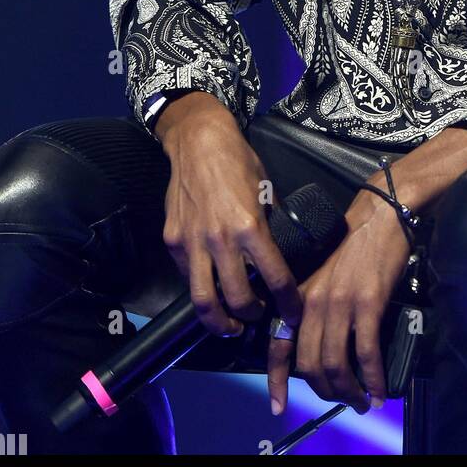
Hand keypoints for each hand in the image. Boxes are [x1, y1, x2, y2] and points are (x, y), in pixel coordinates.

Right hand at [157, 92, 302, 337]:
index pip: (275, 278)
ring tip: (230, 325)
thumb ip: (272, 221)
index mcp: (250, 227)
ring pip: (204, 300)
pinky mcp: (172, 240)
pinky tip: (210, 286)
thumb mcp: (266, 189)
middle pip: (239, 300)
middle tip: (260, 315)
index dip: (288, 304)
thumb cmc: (237, 161)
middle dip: (254, 316)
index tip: (293, 315)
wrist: (199, 141)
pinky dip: (200, 287)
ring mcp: (192, 242)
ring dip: (220, 321)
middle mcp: (221, 239)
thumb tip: (284, 245)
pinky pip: (187, 276)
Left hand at [267, 177, 411, 416]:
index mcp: (301, 296)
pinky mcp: (368, 303)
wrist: (379, 216)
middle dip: (325, 391)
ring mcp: (341, 304)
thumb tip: (320, 344)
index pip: (279, 345)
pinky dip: (372, 379)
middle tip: (342, 401)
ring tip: (361, 402)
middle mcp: (315, 303)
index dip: (277, 380)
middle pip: (310, 365)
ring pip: (336, 365)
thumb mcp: (321, 274)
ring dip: (348, 392)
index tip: (278, 406)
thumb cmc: (353, 243)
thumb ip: (314, 305)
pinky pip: (366, 353)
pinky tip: (379, 391)